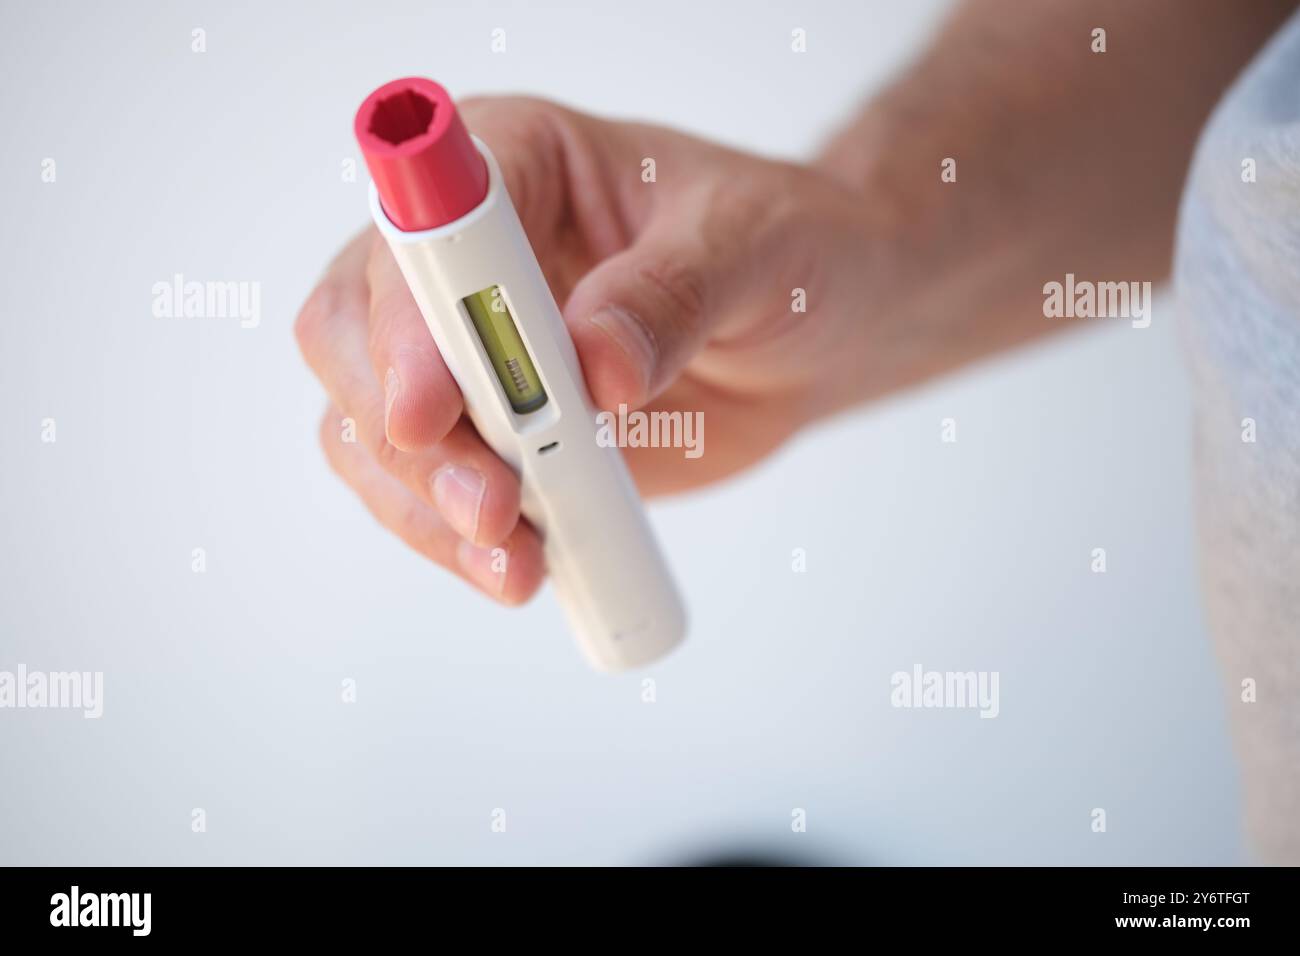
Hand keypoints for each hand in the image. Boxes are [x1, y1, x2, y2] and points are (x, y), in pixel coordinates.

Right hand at [295, 96, 886, 603]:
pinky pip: (422, 486)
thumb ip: (672, 294)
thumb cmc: (785, 252)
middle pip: (355, 329)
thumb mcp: (755, 249)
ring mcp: (465, 347)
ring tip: (514, 561)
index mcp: (519, 161)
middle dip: (407, 432)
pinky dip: (451, 537)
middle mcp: (466, 251)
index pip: (421, 223)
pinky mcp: (487, 430)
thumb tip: (595, 364)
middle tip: (490, 506)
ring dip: (423, 502)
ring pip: (368, 422)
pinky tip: (516, 567)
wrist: (813, 330)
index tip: (432, 410)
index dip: (407, 316)